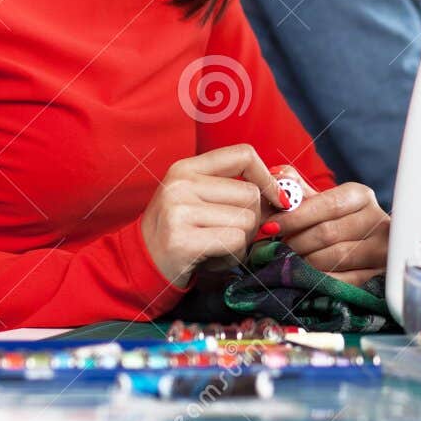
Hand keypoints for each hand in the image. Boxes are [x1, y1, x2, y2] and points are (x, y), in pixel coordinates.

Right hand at [139, 145, 284, 288]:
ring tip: (217, 248)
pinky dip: (232, 257)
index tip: (277, 198)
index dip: (267, 177)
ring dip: (241, 243)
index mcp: (185, 168)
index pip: (242, 154)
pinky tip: (212, 260)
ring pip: (247, 221)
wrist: (138, 266)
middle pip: (250, 194)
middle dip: (252, 221)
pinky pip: (235, 242)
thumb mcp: (196, 200)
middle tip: (230, 236)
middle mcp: (180, 184)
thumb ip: (231, 190)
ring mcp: (179, 211)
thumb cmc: (178, 234)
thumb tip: (282, 192)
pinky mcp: (182, 240)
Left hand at [270, 170, 390, 286]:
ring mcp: (381, 248)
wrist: (366, 247)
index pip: (327, 204)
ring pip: (336, 257)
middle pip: (329, 232)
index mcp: (360, 196)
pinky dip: (320, 279)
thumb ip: (298, 188)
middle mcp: (376, 220)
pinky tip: (306, 276)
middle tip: (278, 248)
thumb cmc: (336, 222)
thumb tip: (275, 175)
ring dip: (306, 261)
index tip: (271, 227)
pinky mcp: (378, 274)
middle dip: (296, 242)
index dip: (295, 217)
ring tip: (290, 260)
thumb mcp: (320, 202)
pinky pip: (344, 280)